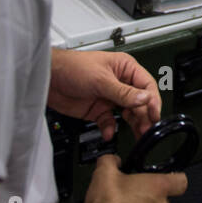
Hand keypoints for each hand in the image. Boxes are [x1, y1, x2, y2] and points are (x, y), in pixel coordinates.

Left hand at [47, 48, 161, 141]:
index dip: (152, 101)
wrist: (48, 78)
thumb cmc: (72, 67)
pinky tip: (109, 133)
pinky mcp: (98, 110)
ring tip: (137, 135)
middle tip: (146, 129)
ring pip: (128, 114)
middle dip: (144, 116)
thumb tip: (145, 99)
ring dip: (132, 124)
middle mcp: (121, 83)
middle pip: (139, 102)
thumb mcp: (101, 80)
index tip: (154, 114)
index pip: (146, 85)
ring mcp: (110, 97)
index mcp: (126, 69)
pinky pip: (109, 122)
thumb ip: (123, 92)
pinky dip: (110, 128)